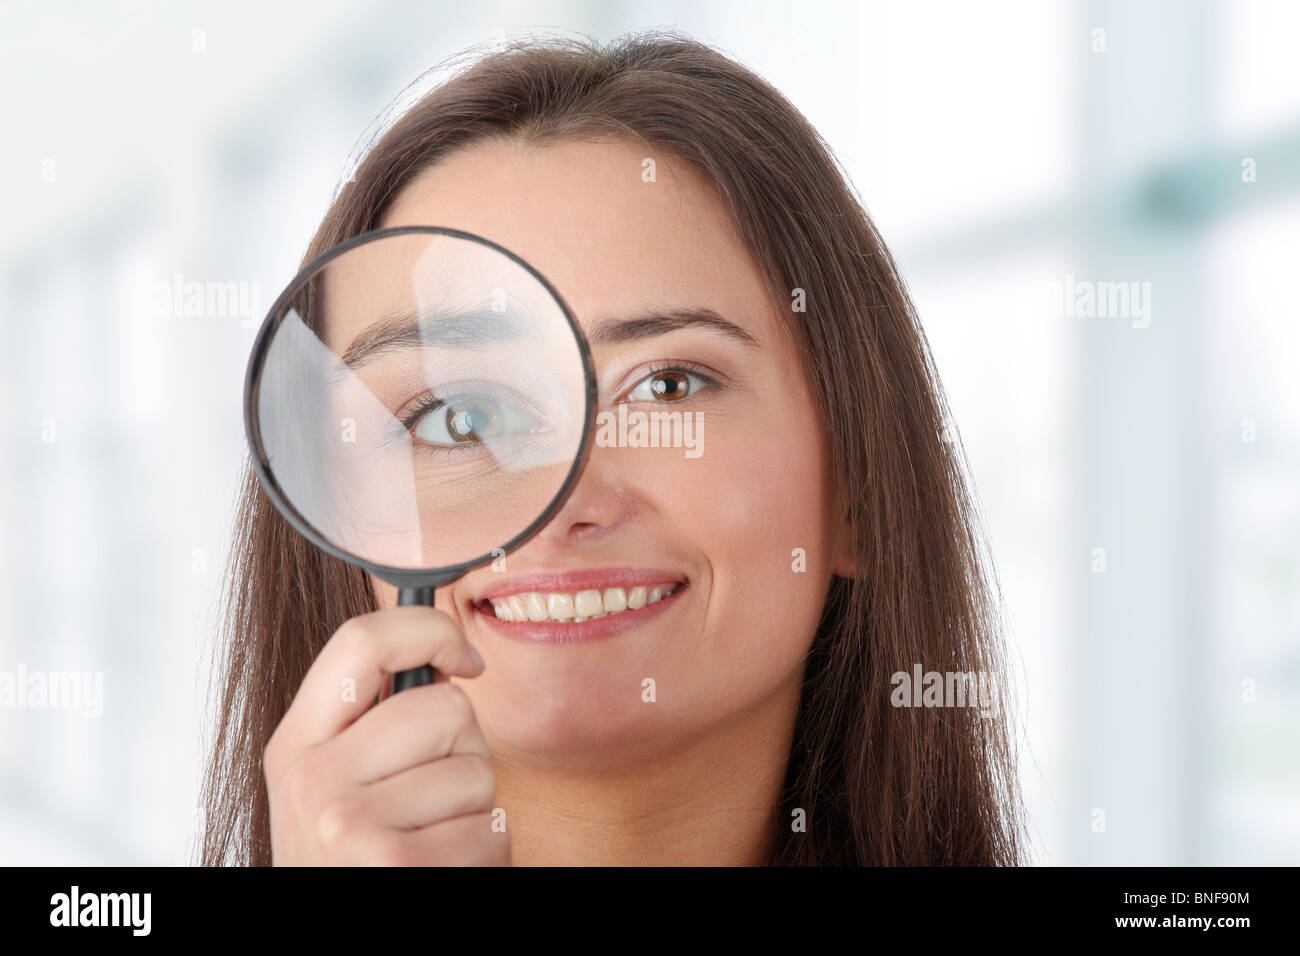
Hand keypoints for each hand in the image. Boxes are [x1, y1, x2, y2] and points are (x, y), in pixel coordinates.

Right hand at [264, 605, 507, 864]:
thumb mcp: (337, 785)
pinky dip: (486, 852)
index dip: (429, 628)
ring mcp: (350, 826)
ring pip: (477, 768)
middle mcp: (312, 781)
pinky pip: (491, 825)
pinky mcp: (396, 865)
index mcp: (295, 746)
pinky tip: (445, 870)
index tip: (465, 657)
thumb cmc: (358, 861)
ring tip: (434, 841)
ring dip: (475, 808)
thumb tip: (447, 653)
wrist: (339, 939)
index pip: (360, 641)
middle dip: (462, 749)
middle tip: (432, 798)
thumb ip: (371, 722)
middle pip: (443, 706)